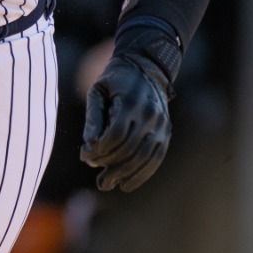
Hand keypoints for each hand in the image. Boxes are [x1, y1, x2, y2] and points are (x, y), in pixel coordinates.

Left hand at [79, 24, 179, 192]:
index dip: (99, 150)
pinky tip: (127, 184)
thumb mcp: (98, 91)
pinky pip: (156, 158)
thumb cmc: (115, 81)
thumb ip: (93, 117)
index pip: (115, 134)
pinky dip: (142, 174)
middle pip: (129, 148)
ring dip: (125, 174)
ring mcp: (161, 124)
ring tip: (108, 184)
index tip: (86, 156)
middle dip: (110, 166)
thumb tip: (88, 145)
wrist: (147, 68)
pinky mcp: (167, 132)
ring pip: (144, 157)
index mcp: (131, 102)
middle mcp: (150, 113)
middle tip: (97, 179)